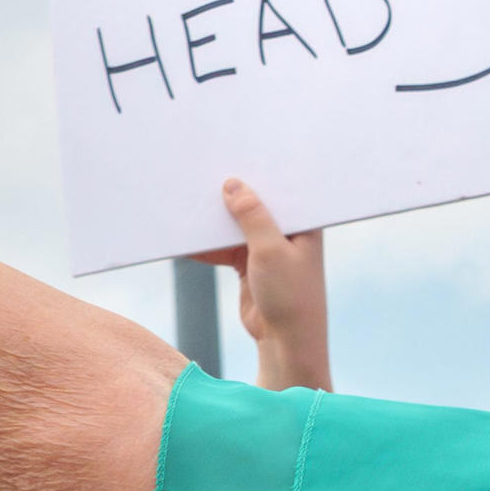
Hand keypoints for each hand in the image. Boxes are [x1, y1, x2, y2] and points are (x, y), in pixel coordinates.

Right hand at [196, 180, 331, 390]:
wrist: (285, 342)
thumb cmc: (290, 296)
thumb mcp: (270, 250)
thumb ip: (252, 216)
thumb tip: (232, 184)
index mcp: (304, 222)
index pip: (282, 187)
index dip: (260, 170)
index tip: (235, 148)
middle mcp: (287, 231)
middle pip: (255, 204)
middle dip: (231, 193)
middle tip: (204, 170)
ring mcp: (267, 247)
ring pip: (236, 225)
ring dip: (215, 220)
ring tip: (188, 199)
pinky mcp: (249, 264)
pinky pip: (224, 247)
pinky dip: (207, 244)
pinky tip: (185, 236)